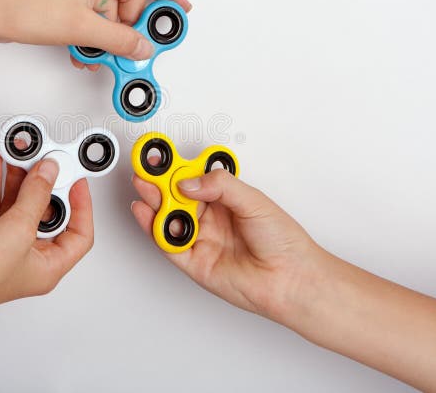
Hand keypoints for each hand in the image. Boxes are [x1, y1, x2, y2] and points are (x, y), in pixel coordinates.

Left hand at [0, 0, 191, 68]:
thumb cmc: (22, 5)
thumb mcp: (82, 29)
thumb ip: (120, 40)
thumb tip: (142, 47)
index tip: (182, 14)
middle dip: (130, 26)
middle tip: (134, 50)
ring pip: (108, 7)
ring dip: (107, 35)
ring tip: (98, 56)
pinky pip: (89, 9)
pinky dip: (91, 31)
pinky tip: (84, 52)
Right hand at [0, 150, 93, 320]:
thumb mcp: (17, 231)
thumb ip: (35, 196)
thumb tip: (49, 172)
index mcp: (47, 267)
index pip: (78, 234)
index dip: (82, 206)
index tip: (76, 179)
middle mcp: (25, 256)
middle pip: (46, 213)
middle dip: (45, 184)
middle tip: (44, 159)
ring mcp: (0, 244)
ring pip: (16, 203)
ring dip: (17, 178)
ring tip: (19, 154)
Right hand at [130, 168, 324, 320]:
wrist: (291, 279)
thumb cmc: (283, 241)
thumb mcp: (254, 200)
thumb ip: (220, 186)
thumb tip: (188, 181)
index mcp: (224, 198)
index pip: (192, 178)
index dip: (174, 168)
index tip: (159, 156)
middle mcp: (210, 217)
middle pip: (175, 197)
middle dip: (156, 184)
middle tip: (144, 173)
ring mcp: (201, 240)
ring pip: (168, 219)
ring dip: (154, 204)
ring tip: (147, 192)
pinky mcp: (194, 262)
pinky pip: (168, 245)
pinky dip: (155, 230)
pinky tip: (150, 216)